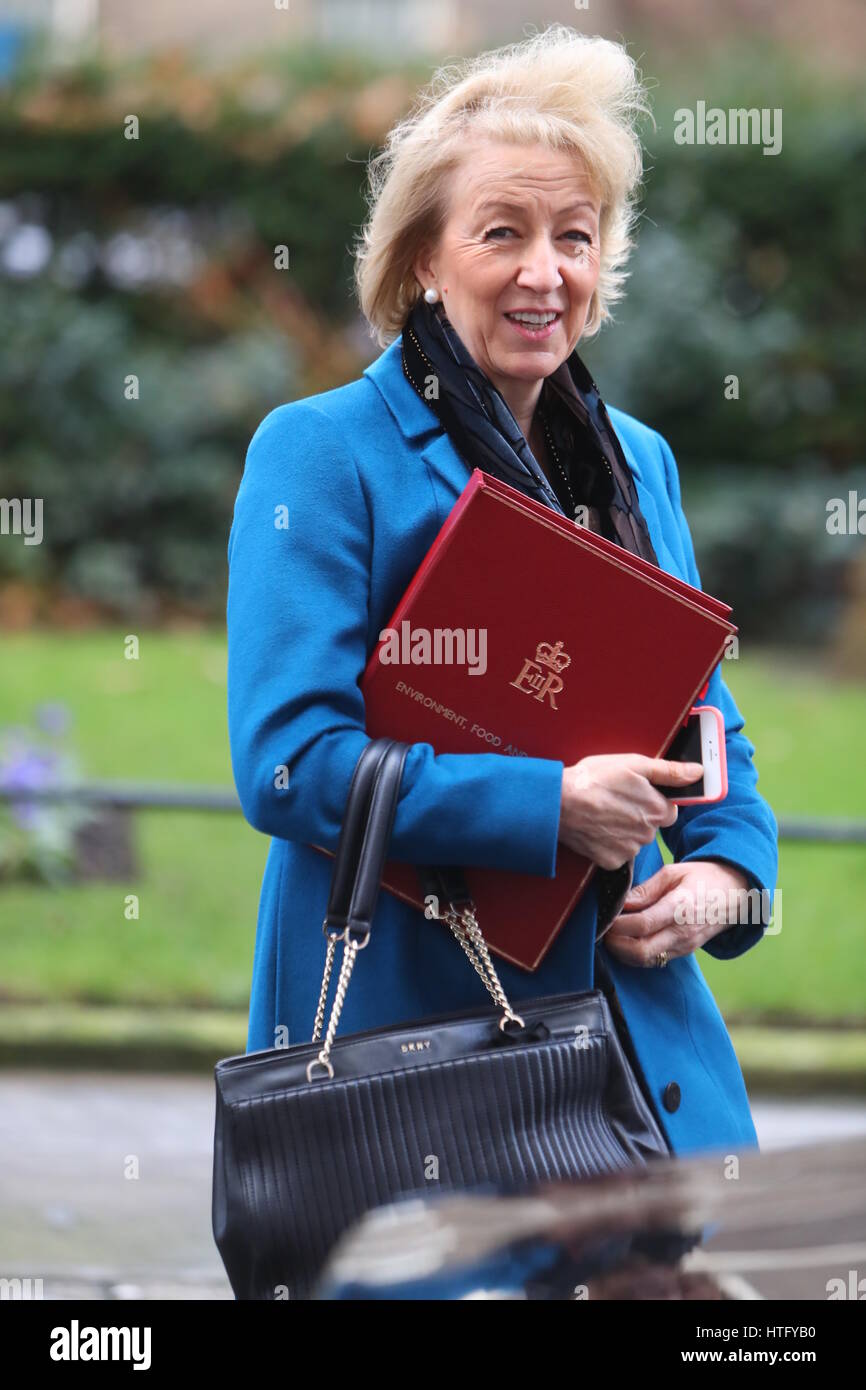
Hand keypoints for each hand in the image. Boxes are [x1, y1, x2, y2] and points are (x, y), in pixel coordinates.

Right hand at [558, 754, 703, 869]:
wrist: (557, 803)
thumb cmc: (593, 779)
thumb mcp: (634, 764)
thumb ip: (670, 771)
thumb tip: (698, 772)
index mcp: (658, 810)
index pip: (668, 809)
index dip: (652, 799)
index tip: (634, 792)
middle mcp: (647, 834)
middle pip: (651, 825)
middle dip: (637, 814)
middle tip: (615, 800)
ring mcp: (628, 850)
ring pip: (633, 840)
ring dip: (622, 829)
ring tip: (602, 812)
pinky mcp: (610, 861)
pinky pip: (616, 853)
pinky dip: (608, 843)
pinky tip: (596, 828)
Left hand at [603, 860, 750, 966]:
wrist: (736, 893)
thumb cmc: (703, 877)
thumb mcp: (673, 872)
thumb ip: (645, 889)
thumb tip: (621, 903)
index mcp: (681, 906)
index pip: (642, 924)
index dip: (617, 924)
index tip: (604, 917)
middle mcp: (683, 931)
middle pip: (641, 951)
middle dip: (615, 943)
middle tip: (603, 929)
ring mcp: (684, 945)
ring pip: (645, 960)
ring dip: (623, 951)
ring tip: (612, 934)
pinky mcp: (684, 952)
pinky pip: (654, 960)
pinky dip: (635, 954)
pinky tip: (627, 939)